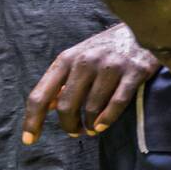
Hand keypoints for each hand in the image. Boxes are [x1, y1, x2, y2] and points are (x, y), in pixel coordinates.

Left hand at [22, 24, 158, 142]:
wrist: (141, 29)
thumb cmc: (105, 48)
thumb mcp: (78, 57)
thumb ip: (62, 80)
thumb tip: (49, 105)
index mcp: (67, 59)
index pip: (41, 94)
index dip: (33, 120)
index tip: (29, 140)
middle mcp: (86, 62)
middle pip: (67, 106)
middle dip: (69, 125)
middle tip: (74, 132)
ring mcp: (110, 67)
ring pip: (92, 108)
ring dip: (90, 125)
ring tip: (92, 128)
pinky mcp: (133, 72)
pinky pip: (116, 104)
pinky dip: (107, 120)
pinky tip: (102, 126)